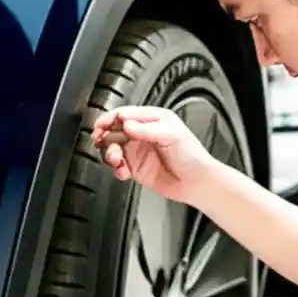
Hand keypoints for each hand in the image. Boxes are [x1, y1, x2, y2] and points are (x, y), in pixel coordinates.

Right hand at [92, 106, 212, 202]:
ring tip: (116, 160)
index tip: (101, 125)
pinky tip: (123, 171)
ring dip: (110, 154)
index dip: (110, 118)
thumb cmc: (191, 155)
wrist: (196, 182)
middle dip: (105, 136)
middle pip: (114, 130)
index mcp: (152, 119)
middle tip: (101, 141)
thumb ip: (147, 129)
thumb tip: (126, 124)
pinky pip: (118, 166)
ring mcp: (137, 151)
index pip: (125, 114)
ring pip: (113, 148)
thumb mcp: (171, 134)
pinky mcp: (135, 168)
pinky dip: (117, 169)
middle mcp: (142, 134)